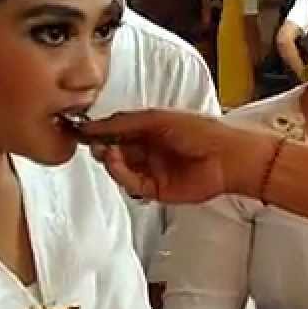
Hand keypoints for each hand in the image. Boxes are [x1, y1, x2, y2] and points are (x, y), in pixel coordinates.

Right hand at [80, 109, 274, 203]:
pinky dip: (120, 174)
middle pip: (116, 150)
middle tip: (90, 141)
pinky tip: (115, 162)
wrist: (227, 157)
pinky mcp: (157, 190)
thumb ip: (126, 121)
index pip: (118, 130)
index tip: (80, 129)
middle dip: (101, 146)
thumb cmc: (201, 130)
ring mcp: (152, 171)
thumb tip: (96, 124)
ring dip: (109, 160)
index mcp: (151, 130)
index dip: (100, 130)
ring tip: (105, 150)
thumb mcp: (159, 118)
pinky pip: (131, 184)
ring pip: (121, 169)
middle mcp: (149, 151)